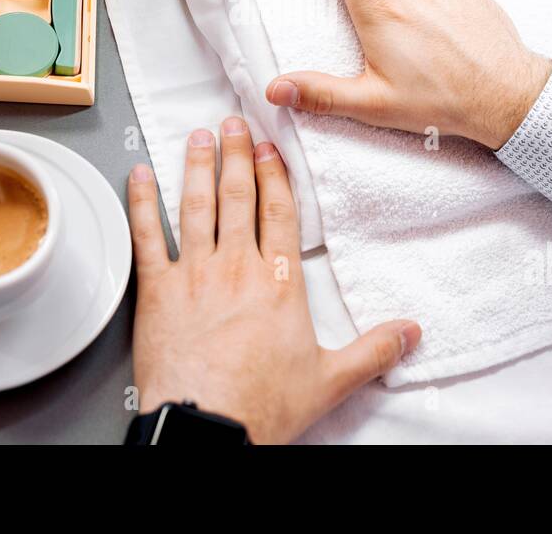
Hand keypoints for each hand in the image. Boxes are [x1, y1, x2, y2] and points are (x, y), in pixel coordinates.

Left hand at [126, 117, 420, 443]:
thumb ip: (373, 350)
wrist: (211, 428)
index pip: (279, 212)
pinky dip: (142, 203)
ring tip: (198, 137)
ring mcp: (195, 275)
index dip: (274, 174)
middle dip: (236, 155)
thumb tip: (412, 332)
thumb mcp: (331, 379)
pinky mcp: (158, 292)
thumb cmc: (263, 405)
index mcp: (279, 282)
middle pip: (237, 197)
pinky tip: (139, 176)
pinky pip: (147, 237)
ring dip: (198, 167)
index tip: (270, 147)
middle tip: (233, 123)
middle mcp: (237, 268)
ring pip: (196, 206)